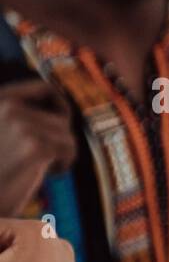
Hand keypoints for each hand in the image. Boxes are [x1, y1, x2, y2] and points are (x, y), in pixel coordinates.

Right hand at [0, 76, 75, 216]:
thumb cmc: (0, 173)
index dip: (61, 106)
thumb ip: (27, 117)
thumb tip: (62, 107)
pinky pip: (69, 149)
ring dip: (62, 154)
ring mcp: (21, 125)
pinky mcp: (35, 147)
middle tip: (43, 159)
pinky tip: (48, 173)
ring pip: (67, 135)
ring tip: (40, 167)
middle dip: (60, 139)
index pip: (45, 88)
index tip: (63, 124)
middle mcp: (8, 107)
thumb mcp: (6, 133)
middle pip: (61, 117)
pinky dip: (64, 164)